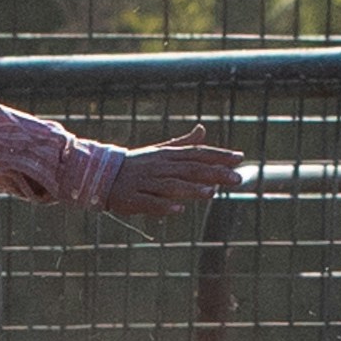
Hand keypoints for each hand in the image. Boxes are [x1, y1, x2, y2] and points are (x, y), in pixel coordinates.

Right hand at [106, 129, 247, 219]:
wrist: (100, 174)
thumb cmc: (136, 164)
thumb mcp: (159, 151)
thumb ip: (182, 143)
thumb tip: (202, 130)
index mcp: (166, 156)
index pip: (197, 154)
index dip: (218, 156)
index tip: (239, 158)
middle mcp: (158, 167)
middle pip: (189, 169)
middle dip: (213, 173)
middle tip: (236, 178)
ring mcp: (145, 183)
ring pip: (170, 186)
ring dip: (190, 190)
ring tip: (210, 193)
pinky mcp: (132, 198)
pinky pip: (148, 203)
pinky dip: (162, 206)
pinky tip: (177, 210)